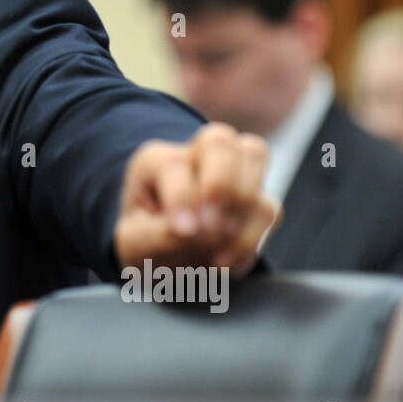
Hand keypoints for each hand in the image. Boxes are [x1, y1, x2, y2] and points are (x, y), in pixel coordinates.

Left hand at [113, 122, 279, 277]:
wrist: (165, 260)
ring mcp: (231, 172)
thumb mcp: (133, 245)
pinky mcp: (256, 200)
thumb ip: (156, 237)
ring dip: (241, 207)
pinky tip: (224, 261)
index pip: (173, 163)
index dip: (182, 197)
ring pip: (253, 157)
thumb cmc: (144, 243)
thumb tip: (196, 232)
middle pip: (218, 140)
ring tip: (216, 247)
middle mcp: (194, 156)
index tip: (184, 231)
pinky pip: (269, 208)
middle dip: (219, 184)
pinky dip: (252, 238)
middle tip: (209, 228)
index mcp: (155, 161)